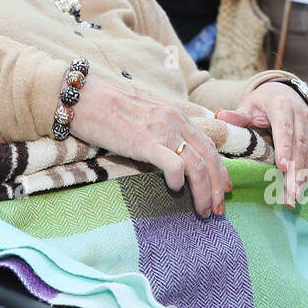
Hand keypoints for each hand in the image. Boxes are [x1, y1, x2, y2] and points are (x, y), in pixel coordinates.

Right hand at [69, 76, 230, 217]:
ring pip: (197, 165)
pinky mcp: (144, 142)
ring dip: (203, 192)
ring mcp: (161, 131)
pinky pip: (173, 165)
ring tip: (202, 210)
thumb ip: (162, 126)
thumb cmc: (108, 106)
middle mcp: (174, 121)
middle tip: (219, 208)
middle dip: (218, 186)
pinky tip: (173, 190)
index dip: (221, 168)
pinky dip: (178, 180)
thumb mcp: (145, 111)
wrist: (84, 98)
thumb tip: (172, 147)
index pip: (209, 144)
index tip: (223, 188)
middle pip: (210, 157)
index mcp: (176, 114)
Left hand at [216, 81, 307, 207]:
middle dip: (294, 172)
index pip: (284, 129)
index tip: (282, 167)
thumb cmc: (262, 104)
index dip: (284, 148)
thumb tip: (220, 116)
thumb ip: (238, 115)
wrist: (284, 94)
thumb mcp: (249, 106)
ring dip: (303, 177)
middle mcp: (302, 115)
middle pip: (298, 147)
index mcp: (282, 106)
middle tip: (289, 194)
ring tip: (294, 197)